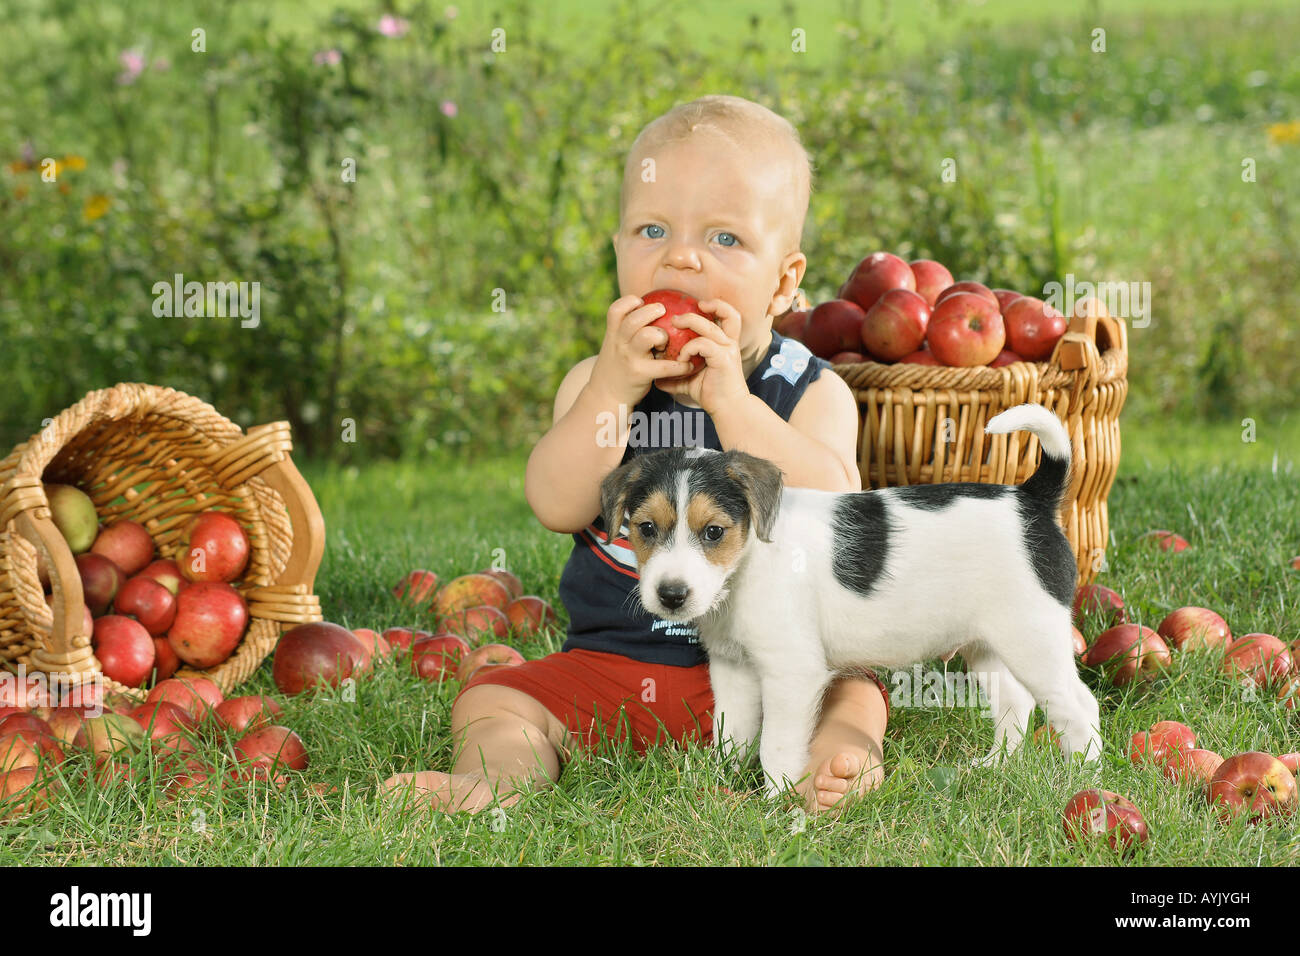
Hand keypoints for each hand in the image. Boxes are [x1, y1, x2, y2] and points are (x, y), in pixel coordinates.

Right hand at [587, 295, 696, 408]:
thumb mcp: (615, 345)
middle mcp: (619, 343)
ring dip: (662, 335)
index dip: (630, 302)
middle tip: (663, 311)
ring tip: (666, 342)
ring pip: (647, 336)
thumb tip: (650, 311)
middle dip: (652, 311)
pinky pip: (664, 366)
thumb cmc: (617, 366)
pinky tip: (687, 366)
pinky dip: (679, 365)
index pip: (616, 310)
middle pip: (634, 319)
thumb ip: (627, 330)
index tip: (641, 302)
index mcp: (613, 334)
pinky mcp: (640, 374)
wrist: (605, 396)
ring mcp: (629, 358)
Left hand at [653, 298, 750, 414]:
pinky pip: (703, 344)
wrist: (728, 409)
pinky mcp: (723, 360)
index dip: (717, 305)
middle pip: (727, 313)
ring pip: (709, 327)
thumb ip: (676, 375)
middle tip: (678, 316)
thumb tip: (656, 379)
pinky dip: (688, 348)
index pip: (730, 316)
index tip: (699, 305)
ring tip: (674, 327)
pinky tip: (681, 359)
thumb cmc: (712, 394)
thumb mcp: (691, 381)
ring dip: (689, 324)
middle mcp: (730, 343)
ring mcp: (728, 350)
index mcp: (726, 343)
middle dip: (707, 306)